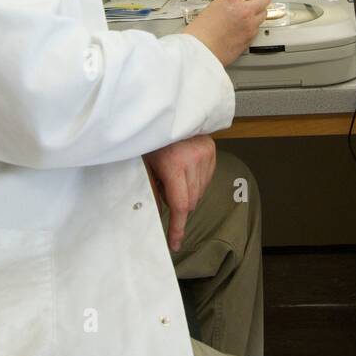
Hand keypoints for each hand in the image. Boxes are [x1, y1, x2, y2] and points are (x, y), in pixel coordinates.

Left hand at [144, 135, 216, 251]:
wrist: (168, 111)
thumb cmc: (152, 136)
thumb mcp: (144, 162)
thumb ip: (150, 187)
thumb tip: (156, 211)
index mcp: (173, 164)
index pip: (180, 205)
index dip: (177, 228)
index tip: (175, 243)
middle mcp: (193, 160)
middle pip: (191, 201)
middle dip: (178, 206)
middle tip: (164, 191)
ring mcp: (205, 155)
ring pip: (200, 192)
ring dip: (187, 194)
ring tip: (173, 176)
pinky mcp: (212, 151)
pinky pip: (205, 180)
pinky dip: (195, 183)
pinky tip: (184, 171)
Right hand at [184, 0, 270, 66]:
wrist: (201, 50)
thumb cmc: (202, 30)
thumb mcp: (214, 5)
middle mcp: (245, 10)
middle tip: (253, 1)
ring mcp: (250, 24)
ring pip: (264, 12)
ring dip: (258, 12)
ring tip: (246, 15)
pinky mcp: (252, 37)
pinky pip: (259, 26)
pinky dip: (254, 26)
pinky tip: (243, 27)